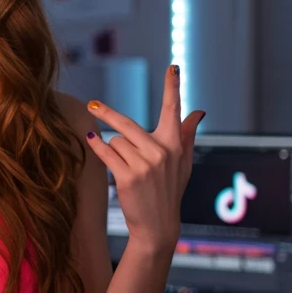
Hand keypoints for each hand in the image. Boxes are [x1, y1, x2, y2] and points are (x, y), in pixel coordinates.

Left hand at [84, 64, 205, 254]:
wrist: (158, 225)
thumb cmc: (169, 191)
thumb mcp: (183, 163)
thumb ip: (187, 134)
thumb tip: (199, 111)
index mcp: (175, 145)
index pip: (174, 110)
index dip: (173, 87)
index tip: (173, 67)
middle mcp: (162, 151)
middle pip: (127, 124)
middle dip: (107, 114)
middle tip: (92, 104)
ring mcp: (145, 164)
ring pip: (116, 141)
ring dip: (115, 151)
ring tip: (126, 168)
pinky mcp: (128, 176)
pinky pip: (106, 152)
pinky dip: (97, 146)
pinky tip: (92, 140)